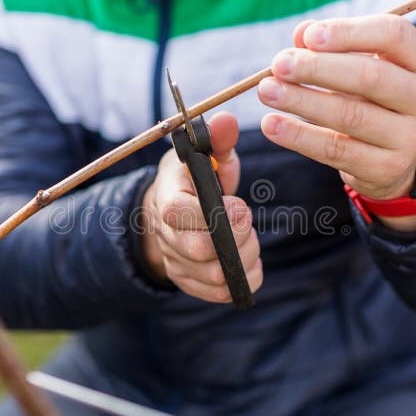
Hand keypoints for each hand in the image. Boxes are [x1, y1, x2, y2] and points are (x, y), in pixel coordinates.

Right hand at [142, 112, 262, 302]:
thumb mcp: (204, 155)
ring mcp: (175, 262)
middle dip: (238, 240)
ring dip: (243, 261)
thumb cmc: (194, 179)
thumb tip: (227, 120)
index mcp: (167, 200)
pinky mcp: (188, 282)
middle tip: (248, 226)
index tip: (239, 205)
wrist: (168, 210)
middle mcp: (166, 235)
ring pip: (214, 277)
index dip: (217, 214)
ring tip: (249, 243)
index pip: (181, 213)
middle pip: (201, 251)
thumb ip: (218, 140)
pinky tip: (246, 265)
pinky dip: (240, 282)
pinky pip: (217, 294)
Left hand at [257, 15, 415, 230]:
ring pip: (350, 115)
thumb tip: (301, 34)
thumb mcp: (359, 66)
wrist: (389, 159)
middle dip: (318, 69)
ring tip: (266, 91)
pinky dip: (299, 137)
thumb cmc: (369, 99)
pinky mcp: (386, 169)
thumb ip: (332, 46)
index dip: (349, 32)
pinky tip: (271, 125)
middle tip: (279, 65)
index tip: (308, 37)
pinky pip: (335, 150)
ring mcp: (411, 138)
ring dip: (302, 101)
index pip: (394, 35)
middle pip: (371, 77)